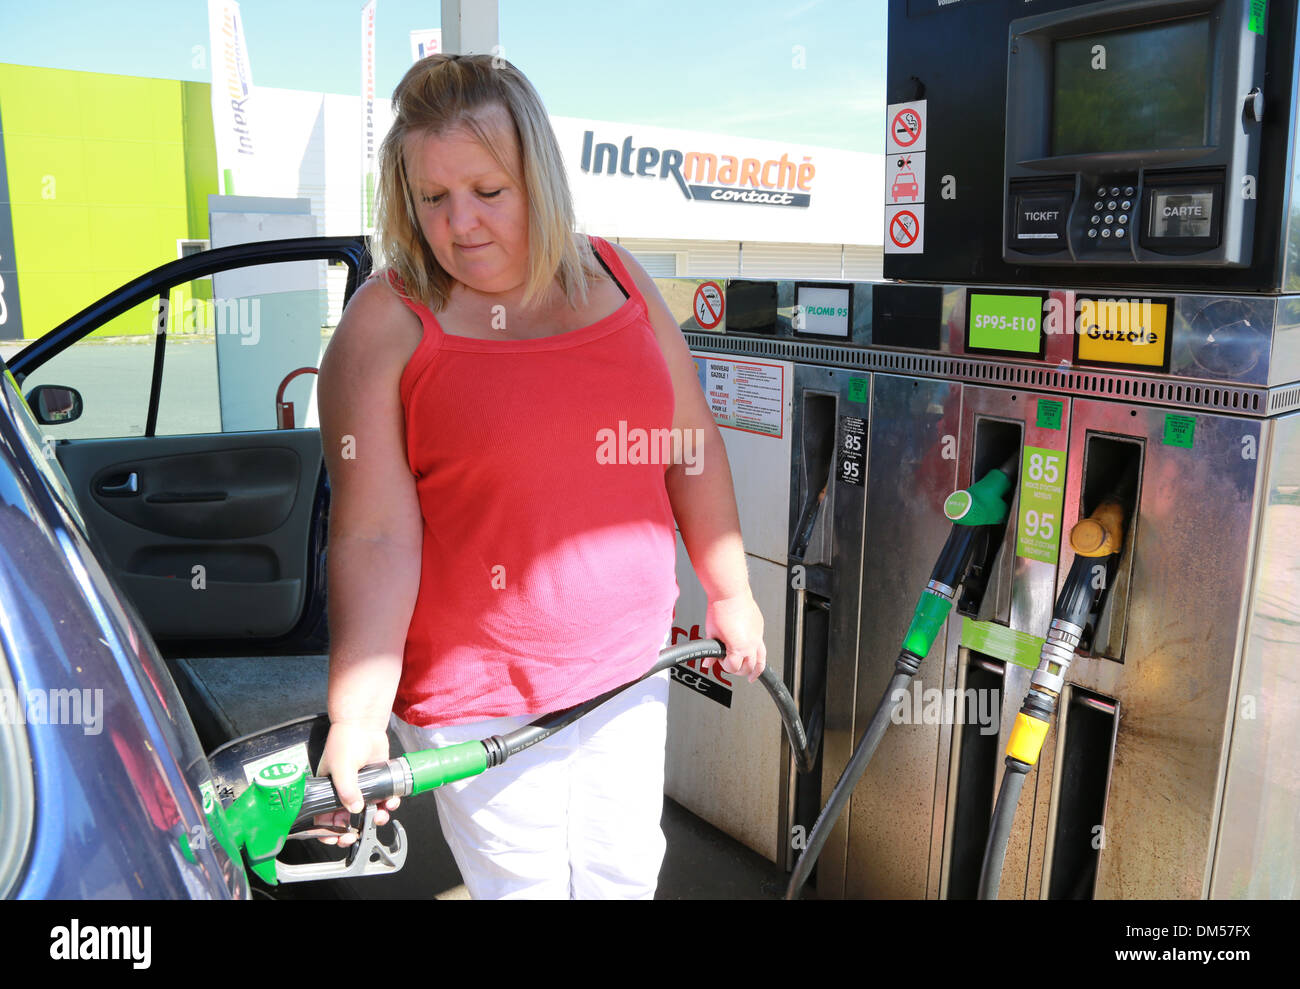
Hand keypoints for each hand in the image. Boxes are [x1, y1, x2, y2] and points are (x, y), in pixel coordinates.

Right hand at [314, 721, 400, 846]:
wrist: (363, 724)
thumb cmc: (344, 742)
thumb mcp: (341, 768)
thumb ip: (346, 790)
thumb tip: (354, 809)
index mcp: (327, 789)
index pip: (323, 816)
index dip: (328, 830)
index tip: (337, 837)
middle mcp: (344, 790)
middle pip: (346, 818)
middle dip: (353, 829)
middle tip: (359, 833)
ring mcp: (362, 786)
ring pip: (368, 810)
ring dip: (375, 817)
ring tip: (381, 815)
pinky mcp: (377, 780)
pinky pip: (383, 798)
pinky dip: (388, 803)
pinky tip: (391, 801)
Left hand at [703, 593, 765, 682]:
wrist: (729, 593)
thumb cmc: (720, 610)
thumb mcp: (711, 634)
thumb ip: (711, 653)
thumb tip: (707, 662)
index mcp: (739, 648)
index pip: (733, 667)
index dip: (724, 665)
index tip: (719, 659)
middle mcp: (751, 644)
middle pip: (749, 667)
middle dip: (739, 670)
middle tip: (733, 668)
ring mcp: (758, 635)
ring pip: (761, 659)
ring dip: (757, 670)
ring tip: (753, 676)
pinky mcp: (760, 627)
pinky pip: (761, 643)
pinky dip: (757, 651)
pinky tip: (752, 650)